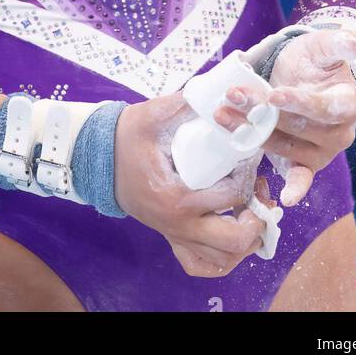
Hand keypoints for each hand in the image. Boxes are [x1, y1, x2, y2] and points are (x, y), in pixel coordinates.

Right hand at [113, 92, 277, 277]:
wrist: (95, 159)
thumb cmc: (125, 137)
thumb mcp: (153, 114)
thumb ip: (185, 102)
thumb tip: (217, 89)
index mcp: (177, 197)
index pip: (232, 196)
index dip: (250, 177)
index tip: (252, 157)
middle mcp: (178, 224)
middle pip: (234, 240)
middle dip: (257, 220)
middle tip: (260, 196)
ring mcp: (174, 235)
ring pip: (222, 260)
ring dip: (245, 243)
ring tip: (251, 215)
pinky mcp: (170, 238)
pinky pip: (200, 265)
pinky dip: (221, 260)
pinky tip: (231, 238)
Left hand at [213, 29, 355, 207]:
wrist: (308, 76)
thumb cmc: (315, 62)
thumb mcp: (323, 47)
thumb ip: (336, 44)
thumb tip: (353, 44)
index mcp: (348, 104)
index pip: (324, 107)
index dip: (299, 102)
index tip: (274, 95)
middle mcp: (340, 133)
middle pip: (297, 125)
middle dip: (262, 110)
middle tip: (233, 96)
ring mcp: (323, 151)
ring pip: (285, 144)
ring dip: (252, 132)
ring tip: (224, 115)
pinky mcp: (307, 163)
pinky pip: (302, 176)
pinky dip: (296, 187)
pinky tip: (287, 198)